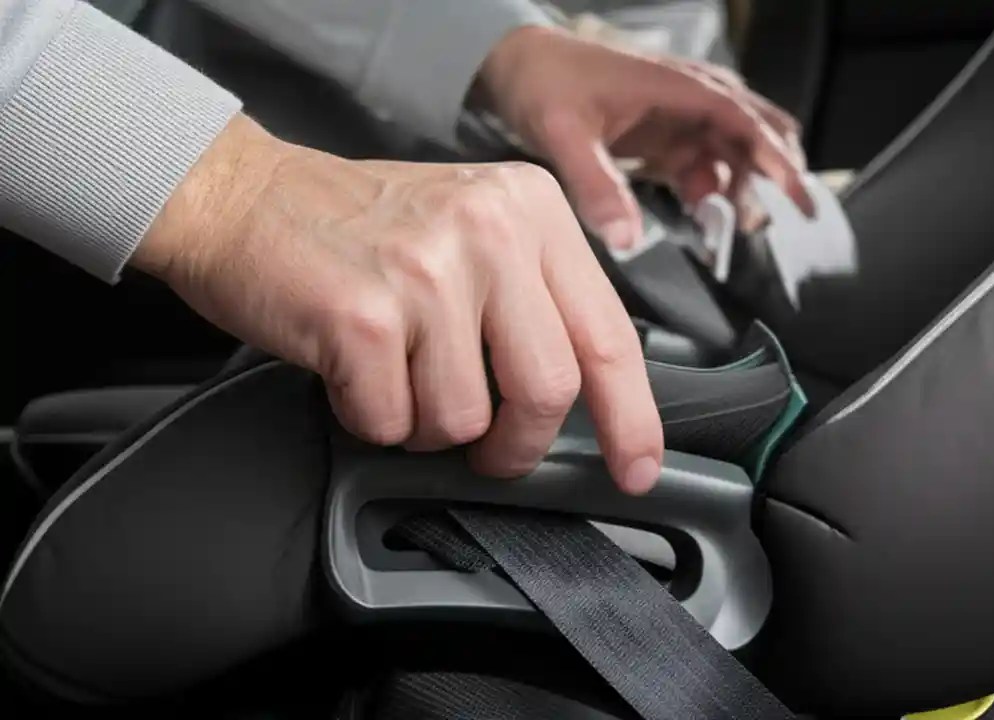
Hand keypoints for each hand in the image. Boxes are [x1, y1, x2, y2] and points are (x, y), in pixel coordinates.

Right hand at [131, 114, 664, 494]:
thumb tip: (585, 395)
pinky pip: (393, 424)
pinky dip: (370, 419)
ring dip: (427, 426)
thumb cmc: (357, 226)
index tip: (635, 467)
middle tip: (488, 448)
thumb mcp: (472, 226)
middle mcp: (490, 230)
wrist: (237, 193)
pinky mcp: (363, 315)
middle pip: (550, 389)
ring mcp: (426, 271)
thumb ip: (533, 295)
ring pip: (467, 418)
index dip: (631, 417)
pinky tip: (353, 373)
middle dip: (517, 443)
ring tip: (395, 377)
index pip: (608, 333)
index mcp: (531, 209)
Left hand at [472, 26, 813, 248]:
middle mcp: (689, 100)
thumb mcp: (564, 135)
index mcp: (677, 87)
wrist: (515, 66)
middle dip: (772, 176)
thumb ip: (596, 186)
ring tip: (728, 230)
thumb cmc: (544, 82)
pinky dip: (712, 196)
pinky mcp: (665, 141)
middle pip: (755, 135)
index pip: (744, 121)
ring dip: (738, 192)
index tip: (797, 197)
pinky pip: (705, 170)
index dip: (776, 160)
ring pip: (733, 157)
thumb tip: (627, 239)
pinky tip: (701, 221)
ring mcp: (680, 120)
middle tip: (774, 222)